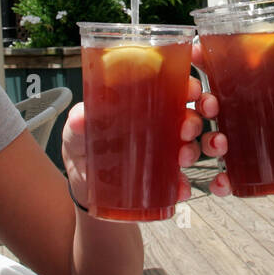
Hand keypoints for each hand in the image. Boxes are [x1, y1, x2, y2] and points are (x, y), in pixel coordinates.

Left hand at [60, 75, 224, 209]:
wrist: (83, 187)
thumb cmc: (84, 148)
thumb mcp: (77, 133)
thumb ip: (78, 123)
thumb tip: (79, 118)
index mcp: (145, 106)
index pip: (175, 88)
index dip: (190, 86)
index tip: (192, 90)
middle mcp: (160, 126)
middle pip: (191, 116)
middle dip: (196, 119)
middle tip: (187, 128)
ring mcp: (164, 153)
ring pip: (194, 146)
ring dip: (195, 150)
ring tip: (183, 157)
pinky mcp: (164, 180)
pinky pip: (183, 182)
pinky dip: (184, 186)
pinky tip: (180, 189)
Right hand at [194, 58, 273, 198]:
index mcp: (250, 95)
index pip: (221, 74)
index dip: (204, 61)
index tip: (195, 53)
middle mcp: (239, 118)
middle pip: (207, 107)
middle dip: (200, 105)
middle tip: (210, 106)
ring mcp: (239, 145)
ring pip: (210, 141)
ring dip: (208, 142)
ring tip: (221, 143)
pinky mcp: (245, 172)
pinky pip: (225, 177)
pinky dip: (219, 181)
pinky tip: (223, 181)